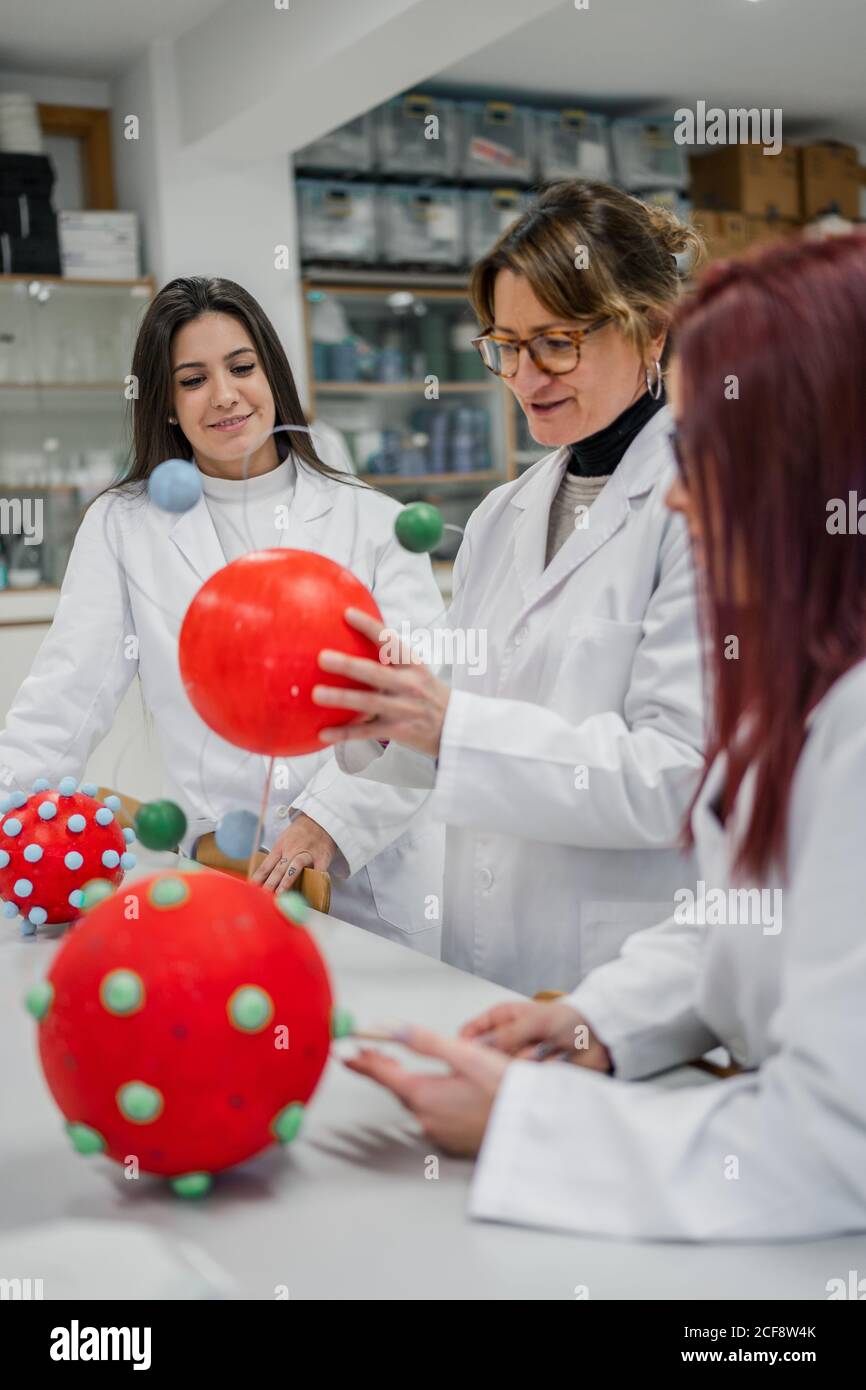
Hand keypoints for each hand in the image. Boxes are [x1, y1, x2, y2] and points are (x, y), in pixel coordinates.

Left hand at [250, 812, 335, 893]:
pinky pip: (318, 869)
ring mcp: (307, 853)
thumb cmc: (299, 832)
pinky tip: (311, 889)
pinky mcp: (322, 856)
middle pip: (278, 868)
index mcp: (280, 847)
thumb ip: (277, 855)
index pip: (266, 865)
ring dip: (287, 881)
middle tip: (263, 896)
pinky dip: (315, 879)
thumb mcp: (284, 840)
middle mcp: (292, 850)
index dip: (259, 877)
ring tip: (281, 893)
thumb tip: (265, 875)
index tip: (252, 888)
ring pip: (295, 867)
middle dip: (270, 883)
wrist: (319, 819)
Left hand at [312, 607, 450, 759]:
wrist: (457, 727)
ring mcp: (403, 709)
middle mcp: (409, 685)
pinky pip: (366, 732)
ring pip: (368, 703)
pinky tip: (323, 734)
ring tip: (316, 694)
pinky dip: (344, 734)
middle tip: (322, 657)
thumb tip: (354, 642)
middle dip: (348, 665)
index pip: (390, 642)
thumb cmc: (429, 695)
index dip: (369, 626)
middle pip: (374, 673)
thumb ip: (391, 660)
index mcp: (413, 665)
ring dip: (341, 698)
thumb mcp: (418, 672)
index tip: (347, 613)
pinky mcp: (398, 731)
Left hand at [344, 1024, 509, 1156]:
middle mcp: (425, 1118)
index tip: (346, 1053)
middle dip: (386, 1070)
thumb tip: (389, 1027)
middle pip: (398, 1088)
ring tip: (409, 1069)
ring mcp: (439, 1134)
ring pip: (417, 1103)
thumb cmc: (504, 1089)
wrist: (531, 1129)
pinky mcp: (453, 1143)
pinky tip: (445, 1093)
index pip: (382, 1074)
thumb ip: (424, 1040)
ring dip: (411, 1085)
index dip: (363, 1061)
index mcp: (424, 1094)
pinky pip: (434, 1117)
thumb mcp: (465, 1054)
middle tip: (375, 1055)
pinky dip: (432, 1102)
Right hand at [460, 1000, 611, 1070]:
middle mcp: (506, 1040)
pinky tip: (551, 1064)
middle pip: (485, 1057)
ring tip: (545, 1052)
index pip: (471, 1032)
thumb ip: (510, 1034)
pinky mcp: (530, 1076)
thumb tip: (485, 1046)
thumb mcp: (536, 1019)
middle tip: (526, 1051)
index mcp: (502, 1019)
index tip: (466, 1057)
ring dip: (524, 1065)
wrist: (598, 1037)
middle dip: (502, 1058)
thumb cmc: (569, 1019)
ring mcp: (517, 1059)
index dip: (464, 1045)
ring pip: (504, 1071)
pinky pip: (522, 1083)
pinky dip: (535, 1076)